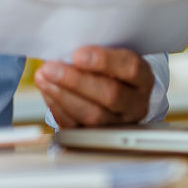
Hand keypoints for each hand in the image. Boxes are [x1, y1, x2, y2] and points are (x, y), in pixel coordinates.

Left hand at [34, 46, 153, 127]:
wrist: (116, 92)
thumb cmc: (109, 69)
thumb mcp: (111, 55)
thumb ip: (94, 53)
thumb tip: (65, 50)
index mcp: (143, 78)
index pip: (130, 68)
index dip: (103, 61)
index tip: (77, 54)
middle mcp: (136, 104)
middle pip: (110, 95)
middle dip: (75, 81)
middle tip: (50, 68)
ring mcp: (119, 124)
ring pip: (93, 115)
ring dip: (63, 95)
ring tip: (44, 78)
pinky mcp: (99, 137)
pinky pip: (78, 127)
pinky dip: (58, 108)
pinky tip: (48, 92)